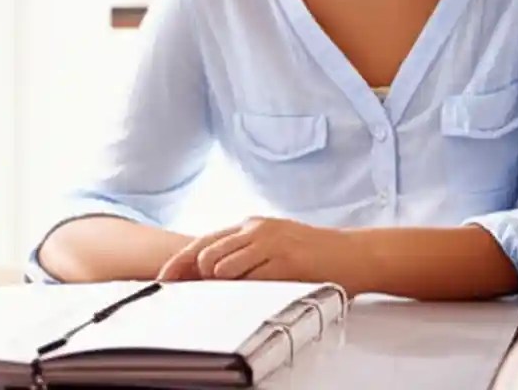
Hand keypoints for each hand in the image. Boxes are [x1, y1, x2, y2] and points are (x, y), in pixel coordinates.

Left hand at [157, 217, 361, 289]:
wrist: (353, 254)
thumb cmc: (314, 254)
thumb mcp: (274, 243)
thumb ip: (244, 253)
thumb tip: (208, 272)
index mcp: (251, 225)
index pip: (204, 241)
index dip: (180, 261)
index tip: (164, 278)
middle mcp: (257, 230)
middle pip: (207, 253)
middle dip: (196, 276)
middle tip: (194, 292)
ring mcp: (271, 244)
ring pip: (223, 266)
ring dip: (224, 283)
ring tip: (244, 288)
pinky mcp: (285, 262)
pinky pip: (250, 279)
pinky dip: (245, 288)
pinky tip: (256, 291)